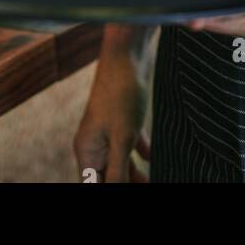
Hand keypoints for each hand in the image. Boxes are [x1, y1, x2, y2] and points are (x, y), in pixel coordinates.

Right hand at [74, 49, 150, 183]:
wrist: (129, 52)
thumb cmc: (121, 93)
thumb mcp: (122, 138)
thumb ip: (118, 172)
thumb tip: (117, 191)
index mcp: (87, 150)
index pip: (94, 185)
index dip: (110, 192)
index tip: (135, 189)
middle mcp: (95, 143)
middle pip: (109, 177)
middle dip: (128, 184)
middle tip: (150, 185)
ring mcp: (110, 131)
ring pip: (122, 163)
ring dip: (137, 174)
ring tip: (156, 179)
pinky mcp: (125, 119)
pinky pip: (132, 145)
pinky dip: (143, 155)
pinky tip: (156, 160)